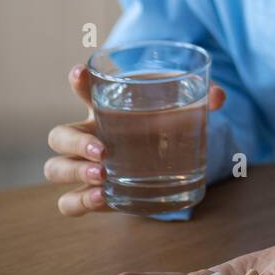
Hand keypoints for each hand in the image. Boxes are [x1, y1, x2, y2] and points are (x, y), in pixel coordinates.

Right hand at [44, 63, 226, 215]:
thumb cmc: (163, 124)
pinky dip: (80, 202)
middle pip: (59, 135)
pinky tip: (102, 199)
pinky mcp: (91, 195)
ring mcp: (85, 167)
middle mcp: (88, 135)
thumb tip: (218, 96)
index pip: (84, 89)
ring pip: (55, 168)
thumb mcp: (179, 108)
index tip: (80, 72)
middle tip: (102, 151)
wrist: (162, 159)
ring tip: (102, 176)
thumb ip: (200, 99)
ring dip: (74, 173)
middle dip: (75, 142)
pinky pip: (68, 202)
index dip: (79, 81)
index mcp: (105, 107)